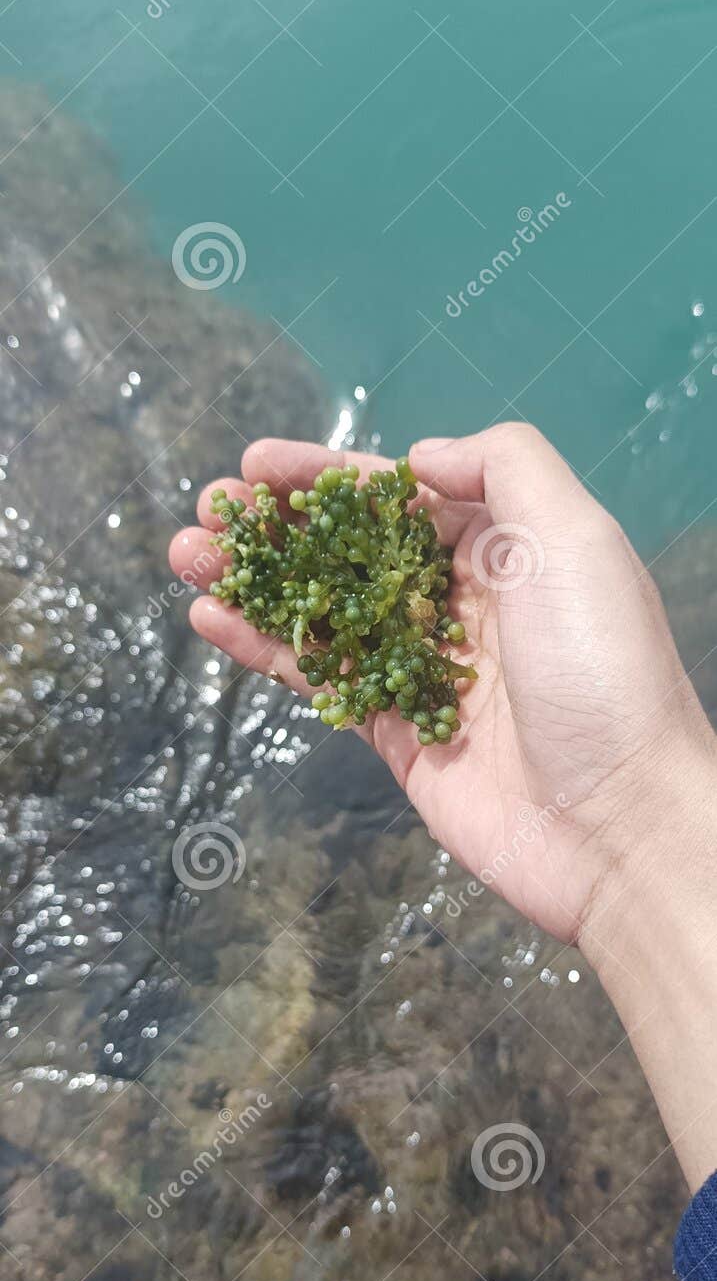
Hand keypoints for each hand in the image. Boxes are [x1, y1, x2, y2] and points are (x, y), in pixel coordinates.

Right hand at [168, 424, 711, 947]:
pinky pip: (321, 679)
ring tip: (187, 557)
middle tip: (208, 513)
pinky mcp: (399, 733)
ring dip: (255, 583)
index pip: (398, 496)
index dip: (325, 476)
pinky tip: (213, 620)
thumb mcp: (571, 537)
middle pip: (350, 551)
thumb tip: (418, 458)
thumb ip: (503, 466)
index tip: (257, 465)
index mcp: (508, 549)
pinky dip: (265, 648)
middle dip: (276, 528)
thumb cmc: (602, 671)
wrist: (616, 821)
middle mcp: (465, 604)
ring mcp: (426, 670)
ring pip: (323, 613)